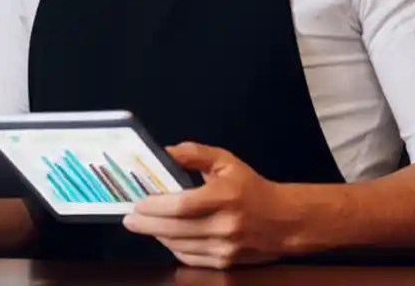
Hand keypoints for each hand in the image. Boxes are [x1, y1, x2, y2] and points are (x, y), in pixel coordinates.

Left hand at [122, 143, 301, 268]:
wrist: (285, 221)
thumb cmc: (252, 188)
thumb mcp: (226, 162)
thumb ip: (194, 154)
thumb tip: (164, 152)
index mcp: (224, 197)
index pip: (182, 205)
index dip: (155, 206)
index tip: (137, 202)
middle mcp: (225, 225)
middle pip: (175, 229)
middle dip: (146, 224)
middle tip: (129, 218)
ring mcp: (225, 248)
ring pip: (179, 245)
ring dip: (157, 235)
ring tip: (144, 224)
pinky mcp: (225, 263)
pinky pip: (189, 258)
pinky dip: (173, 247)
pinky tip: (166, 236)